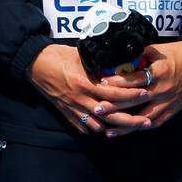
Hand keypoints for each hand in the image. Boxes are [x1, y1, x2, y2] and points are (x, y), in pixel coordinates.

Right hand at [26, 45, 152, 134]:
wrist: (34, 64)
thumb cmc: (57, 55)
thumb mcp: (80, 54)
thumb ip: (98, 61)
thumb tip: (117, 60)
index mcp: (84, 83)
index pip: (112, 94)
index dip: (130, 95)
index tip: (145, 93)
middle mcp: (80, 99)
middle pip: (110, 116)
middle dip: (130, 121)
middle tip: (146, 121)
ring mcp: (72, 108)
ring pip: (98, 125)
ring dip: (113, 127)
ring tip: (129, 126)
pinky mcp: (66, 113)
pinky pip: (84, 126)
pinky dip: (96, 127)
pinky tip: (106, 126)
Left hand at [94, 41, 181, 137]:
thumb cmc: (176, 53)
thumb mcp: (157, 50)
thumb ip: (138, 54)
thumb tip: (118, 57)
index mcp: (158, 72)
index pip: (133, 80)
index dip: (116, 82)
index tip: (101, 84)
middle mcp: (162, 89)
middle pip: (134, 101)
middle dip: (114, 107)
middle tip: (97, 110)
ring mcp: (168, 102)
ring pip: (144, 118)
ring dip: (126, 126)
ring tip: (109, 131)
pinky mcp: (174, 109)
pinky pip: (157, 122)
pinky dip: (143, 127)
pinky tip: (130, 131)